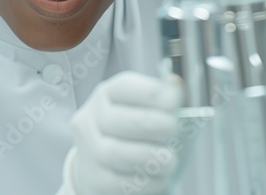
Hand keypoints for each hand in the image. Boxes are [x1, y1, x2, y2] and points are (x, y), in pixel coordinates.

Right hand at [59, 71, 182, 194]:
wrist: (98, 162)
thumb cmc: (129, 131)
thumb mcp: (141, 107)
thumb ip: (160, 97)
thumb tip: (177, 84)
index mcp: (107, 95)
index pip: (123, 87)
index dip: (150, 92)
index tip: (175, 98)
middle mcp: (92, 119)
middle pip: (116, 120)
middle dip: (150, 124)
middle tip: (173, 129)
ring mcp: (88, 150)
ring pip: (114, 153)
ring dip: (147, 156)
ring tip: (170, 160)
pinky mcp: (93, 178)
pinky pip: (117, 182)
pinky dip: (143, 182)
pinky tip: (159, 178)